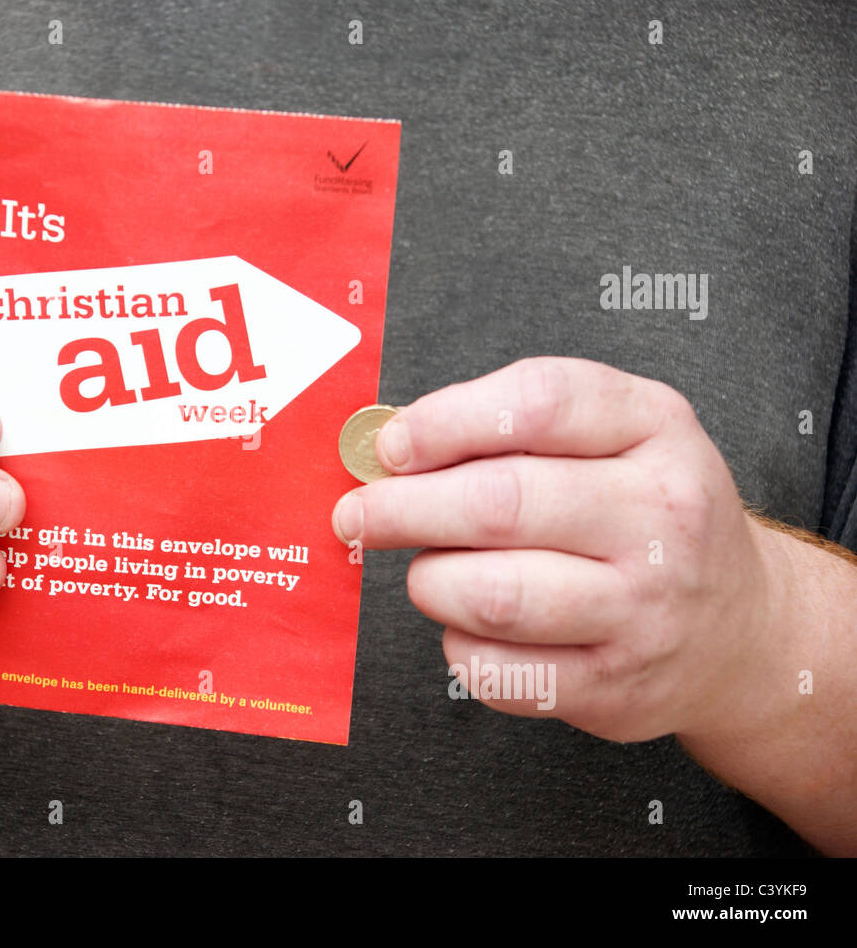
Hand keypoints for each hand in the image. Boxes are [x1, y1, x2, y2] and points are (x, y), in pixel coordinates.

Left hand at [332, 356, 782, 742]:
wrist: (736, 628)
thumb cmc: (644, 514)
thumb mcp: (616, 433)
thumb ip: (515, 423)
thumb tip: (393, 446)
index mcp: (656, 429)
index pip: (538, 405)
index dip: (444, 422)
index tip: (391, 445)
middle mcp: (661, 518)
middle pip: (499, 505)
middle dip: (402, 508)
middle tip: (358, 514)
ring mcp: (643, 609)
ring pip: (490, 595)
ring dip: (431, 580)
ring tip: (431, 570)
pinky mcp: (613, 687)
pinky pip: (493, 669)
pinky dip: (456, 644)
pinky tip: (470, 624)